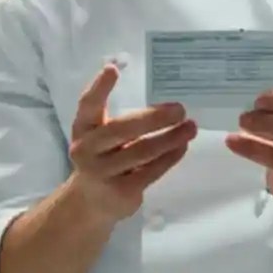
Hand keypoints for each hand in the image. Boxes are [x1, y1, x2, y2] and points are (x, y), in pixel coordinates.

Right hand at [67, 64, 197, 223]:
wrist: (90, 203)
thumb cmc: (102, 158)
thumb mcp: (99, 137)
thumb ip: (120, 120)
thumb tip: (164, 103)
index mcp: (82, 129)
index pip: (88, 105)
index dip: (99, 87)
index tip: (113, 68)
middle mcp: (87, 150)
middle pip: (122, 129)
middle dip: (154, 118)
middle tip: (180, 109)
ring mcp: (103, 173)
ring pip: (142, 151)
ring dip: (170, 138)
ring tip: (190, 127)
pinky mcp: (121, 192)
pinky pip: (151, 171)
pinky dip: (170, 157)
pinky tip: (182, 146)